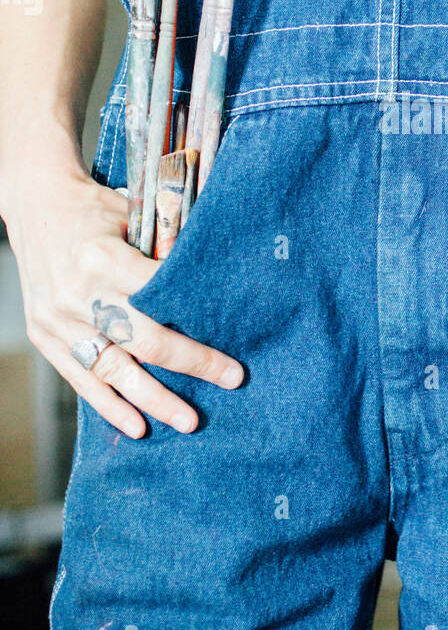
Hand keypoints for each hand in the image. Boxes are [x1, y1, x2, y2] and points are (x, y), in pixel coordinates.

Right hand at [5, 166, 243, 437]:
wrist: (35, 204)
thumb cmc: (95, 208)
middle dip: (192, 364)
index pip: (164, 299)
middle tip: (230, 381)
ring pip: (113, 369)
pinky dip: (109, 405)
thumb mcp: (133, 215)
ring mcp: (58, 318)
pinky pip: (80, 378)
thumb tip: (214, 283)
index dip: (200, 321)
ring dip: (153, 399)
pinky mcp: (44, 335)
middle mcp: (80, 293)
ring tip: (186, 422)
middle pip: (145, 340)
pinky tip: (136, 425)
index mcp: (104, 258)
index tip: (231, 332)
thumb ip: (166, 249)